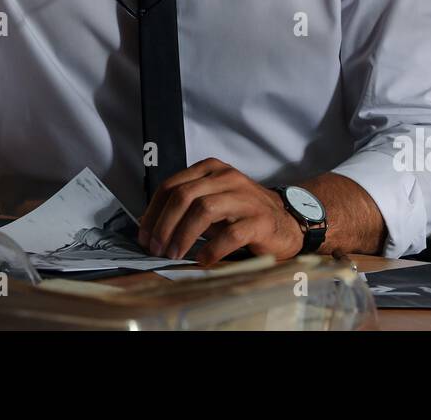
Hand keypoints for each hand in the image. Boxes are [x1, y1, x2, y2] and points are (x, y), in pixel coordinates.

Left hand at [138, 158, 303, 265]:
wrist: (286, 221)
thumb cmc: (241, 214)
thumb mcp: (212, 201)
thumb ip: (185, 208)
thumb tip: (150, 227)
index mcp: (211, 169)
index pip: (172, 185)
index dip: (153, 211)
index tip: (144, 234)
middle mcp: (227, 178)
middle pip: (184, 196)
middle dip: (164, 225)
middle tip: (155, 248)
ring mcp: (245, 198)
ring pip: (204, 210)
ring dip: (183, 235)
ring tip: (174, 255)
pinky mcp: (260, 220)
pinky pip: (230, 234)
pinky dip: (212, 249)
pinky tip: (202, 261)